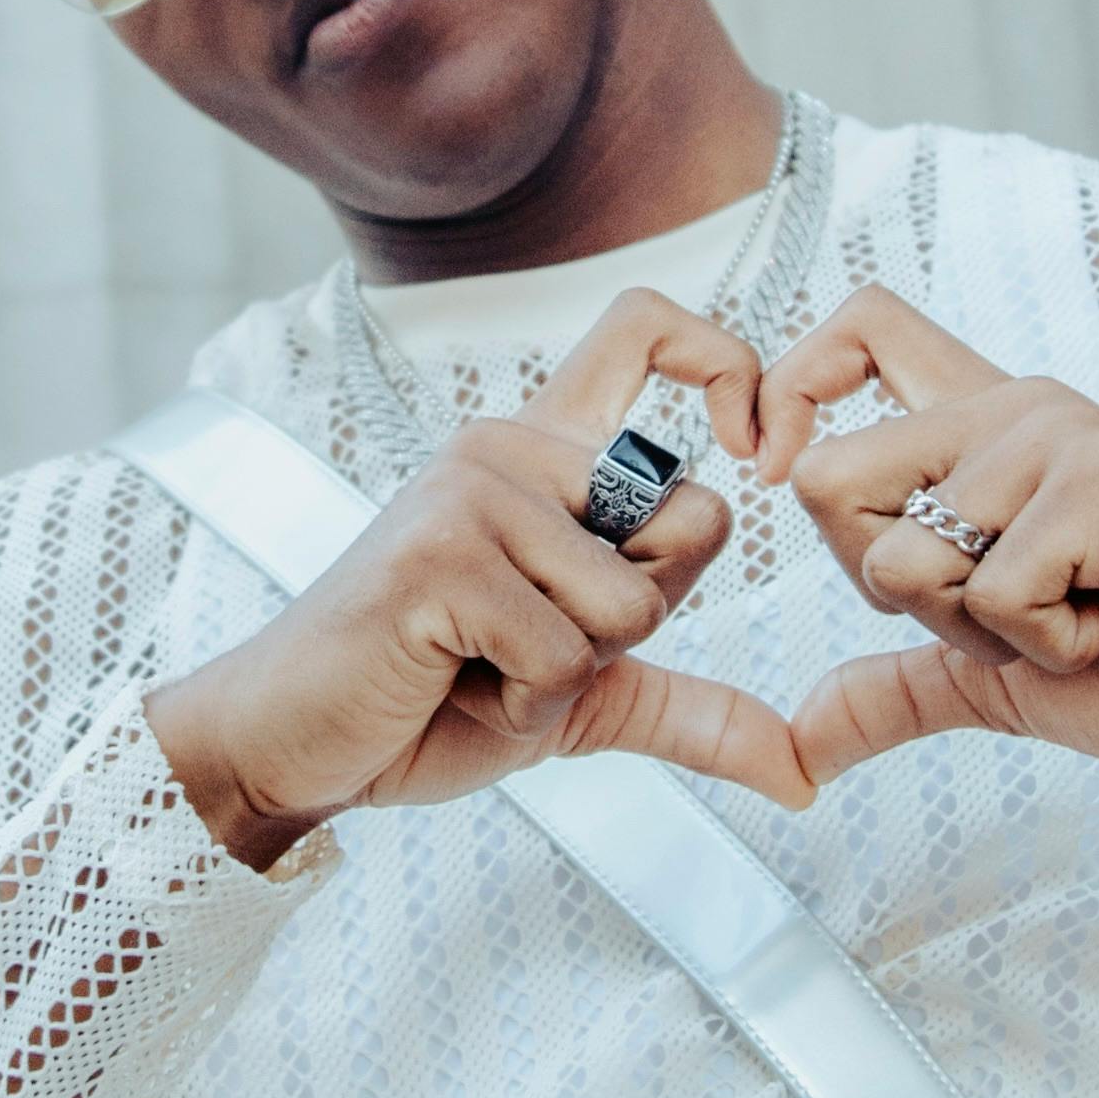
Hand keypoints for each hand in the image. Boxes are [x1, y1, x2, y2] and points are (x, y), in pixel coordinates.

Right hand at [149, 299, 802, 873]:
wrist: (297, 746)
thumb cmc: (424, 705)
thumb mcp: (581, 699)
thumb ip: (690, 709)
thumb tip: (801, 767)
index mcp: (545, 456)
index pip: (649, 330)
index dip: (731, 368)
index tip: (755, 455)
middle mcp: (510, 449)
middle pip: (692, 520)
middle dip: (639, 623)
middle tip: (530, 645)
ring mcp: (472, 491)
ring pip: (632, 605)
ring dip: (570, 681)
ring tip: (479, 669)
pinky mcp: (440, 554)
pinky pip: (564, 655)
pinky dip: (524, 705)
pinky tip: (452, 684)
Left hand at [734, 290, 1098, 792]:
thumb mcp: (997, 680)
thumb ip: (896, 689)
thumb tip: (798, 741)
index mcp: (982, 433)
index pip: (858, 333)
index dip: (789, 395)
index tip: (785, 481)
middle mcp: (1014, 412)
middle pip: (829, 477)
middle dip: (891, 590)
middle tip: (1007, 607)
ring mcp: (1061, 440)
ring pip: (906, 555)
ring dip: (985, 633)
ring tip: (1084, 611)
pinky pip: (997, 591)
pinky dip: (1051, 647)